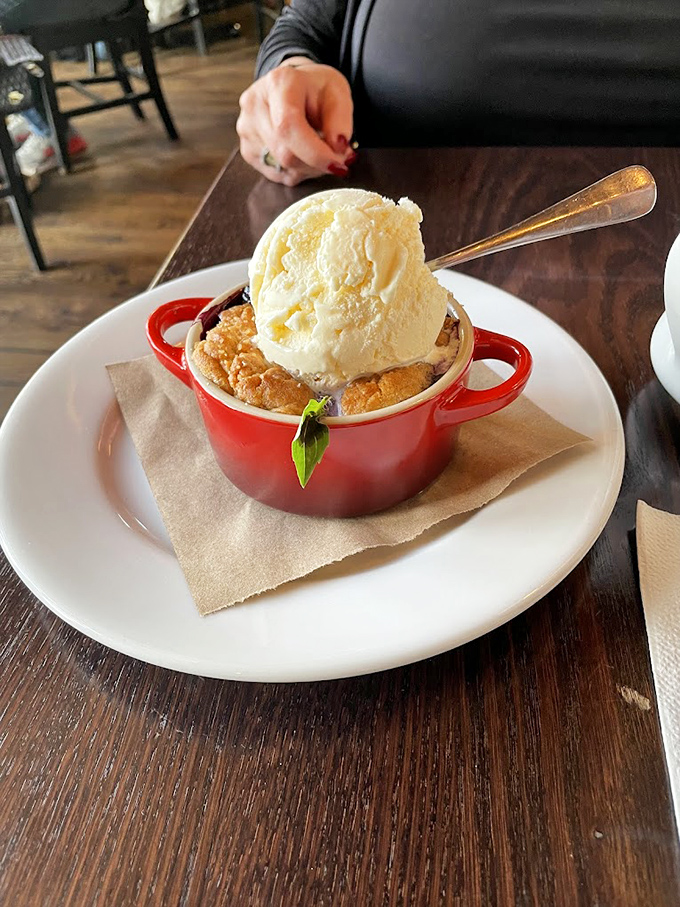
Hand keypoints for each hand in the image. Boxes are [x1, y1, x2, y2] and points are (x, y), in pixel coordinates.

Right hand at [237, 57, 354, 186]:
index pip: (289, 126)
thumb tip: (338, 148)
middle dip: (317, 163)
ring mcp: (247, 129)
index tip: (338, 164)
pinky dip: (297, 171)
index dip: (314, 152)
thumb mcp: (338, 94)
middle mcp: (255, 105)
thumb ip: (340, 121)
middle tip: (336, 157)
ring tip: (319, 150)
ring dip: (309, 168)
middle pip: (286, 153)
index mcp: (278, 83)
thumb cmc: (316, 90)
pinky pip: (277, 174)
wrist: (294, 87)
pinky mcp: (247, 149)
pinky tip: (303, 154)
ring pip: (283, 168)